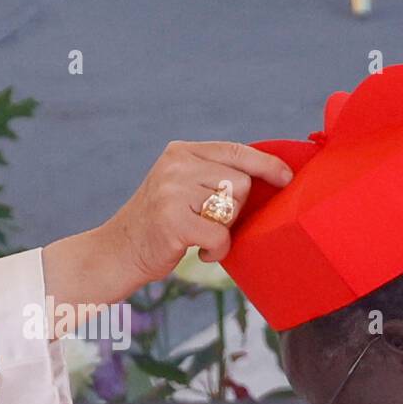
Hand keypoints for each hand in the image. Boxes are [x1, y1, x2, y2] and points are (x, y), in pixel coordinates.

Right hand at [42, 140, 292, 314]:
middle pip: (240, 182)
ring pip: (233, 207)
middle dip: (235, 209)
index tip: (286, 177)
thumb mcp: (179, 187)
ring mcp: (172, 191)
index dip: (266, 164)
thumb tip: (267, 174)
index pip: (235, 150)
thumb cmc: (158, 226)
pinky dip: (217, 249)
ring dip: (225, 230)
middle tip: (209, 222)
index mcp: (180, 152)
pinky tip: (200, 252)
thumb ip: (211, 175)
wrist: (116, 253)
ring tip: (200, 236)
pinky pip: (220, 234)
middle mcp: (175, 166)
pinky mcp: (172, 220)